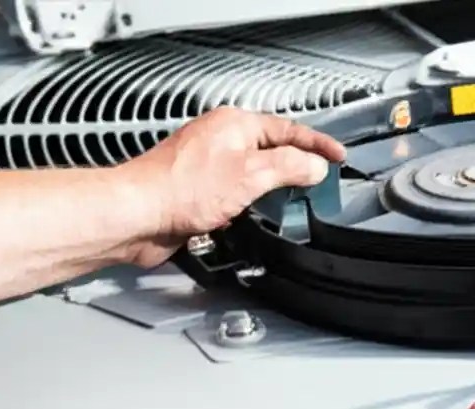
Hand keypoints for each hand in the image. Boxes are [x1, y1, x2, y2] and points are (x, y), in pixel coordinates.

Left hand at [117, 106, 346, 266]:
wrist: (137, 215)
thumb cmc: (179, 188)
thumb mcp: (251, 175)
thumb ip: (289, 167)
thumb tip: (313, 166)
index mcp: (234, 125)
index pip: (288, 130)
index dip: (317, 145)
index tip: (337, 156)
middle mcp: (220, 140)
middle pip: (271, 151)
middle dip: (295, 170)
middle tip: (317, 185)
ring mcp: (207, 165)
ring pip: (252, 175)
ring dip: (268, 193)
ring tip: (284, 206)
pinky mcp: (196, 190)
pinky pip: (233, 194)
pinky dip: (244, 206)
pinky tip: (243, 218)